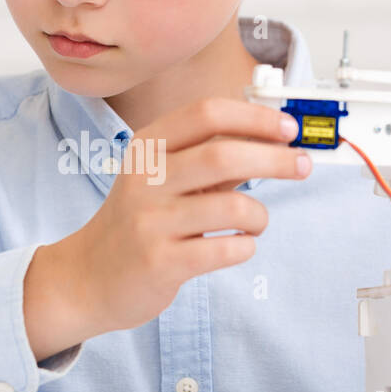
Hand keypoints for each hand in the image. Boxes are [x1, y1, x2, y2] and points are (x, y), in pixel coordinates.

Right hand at [24, 97, 310, 357]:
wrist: (88, 278)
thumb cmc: (139, 223)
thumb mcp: (164, 179)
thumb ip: (211, 158)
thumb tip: (274, 139)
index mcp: (147, 147)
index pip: (207, 113)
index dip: (255, 117)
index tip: (289, 127)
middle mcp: (144, 179)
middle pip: (224, 154)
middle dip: (275, 159)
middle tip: (302, 165)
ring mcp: (150, 221)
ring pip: (232, 206)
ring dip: (259, 215)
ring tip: (256, 222)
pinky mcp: (160, 262)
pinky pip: (225, 248)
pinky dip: (245, 246)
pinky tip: (237, 245)